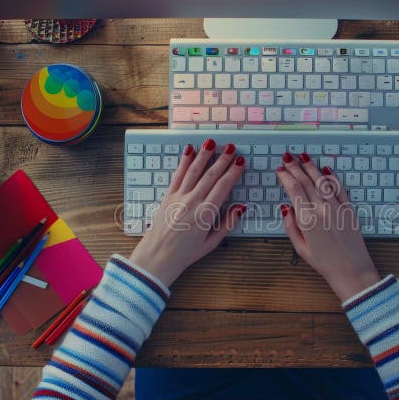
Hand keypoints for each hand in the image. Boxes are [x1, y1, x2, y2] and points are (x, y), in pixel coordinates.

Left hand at [130, 139, 245, 286]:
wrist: (157, 257)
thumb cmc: (184, 253)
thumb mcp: (211, 243)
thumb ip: (227, 224)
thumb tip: (240, 208)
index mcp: (205, 215)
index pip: (223, 187)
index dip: (233, 172)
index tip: (240, 162)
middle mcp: (192, 202)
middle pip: (210, 176)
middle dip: (222, 160)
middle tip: (232, 148)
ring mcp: (178, 198)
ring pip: (194, 171)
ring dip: (204, 155)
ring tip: (212, 142)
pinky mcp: (168, 197)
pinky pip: (177, 175)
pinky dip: (184, 162)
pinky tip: (189, 151)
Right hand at [276, 152, 380, 301]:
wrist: (352, 270)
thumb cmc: (324, 262)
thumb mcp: (300, 248)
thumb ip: (290, 226)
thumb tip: (285, 207)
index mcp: (308, 220)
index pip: (294, 190)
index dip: (285, 177)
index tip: (280, 170)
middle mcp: (322, 210)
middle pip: (306, 182)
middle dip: (295, 167)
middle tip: (287, 156)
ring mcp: (337, 208)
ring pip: (322, 181)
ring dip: (311, 167)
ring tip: (303, 156)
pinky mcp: (348, 209)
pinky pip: (339, 188)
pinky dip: (331, 177)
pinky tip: (325, 168)